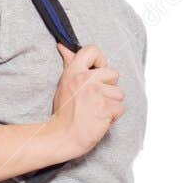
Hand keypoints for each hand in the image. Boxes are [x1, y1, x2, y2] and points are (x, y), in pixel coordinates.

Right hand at [48, 42, 124, 160]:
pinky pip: (121, 108)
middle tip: (94, 101)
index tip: (96, 74)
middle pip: (113, 73)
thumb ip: (69, 63)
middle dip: (109, 88)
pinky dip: (113, 117)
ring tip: (96, 112)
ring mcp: (96, 94)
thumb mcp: (64, 83)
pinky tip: (100, 120)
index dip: (100, 61)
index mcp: (74, 71)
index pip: (93, 50)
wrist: (62, 137)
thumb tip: (63, 46)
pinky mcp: (105, 108)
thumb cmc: (64, 113)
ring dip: (111, 105)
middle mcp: (85, 79)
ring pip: (119, 93)